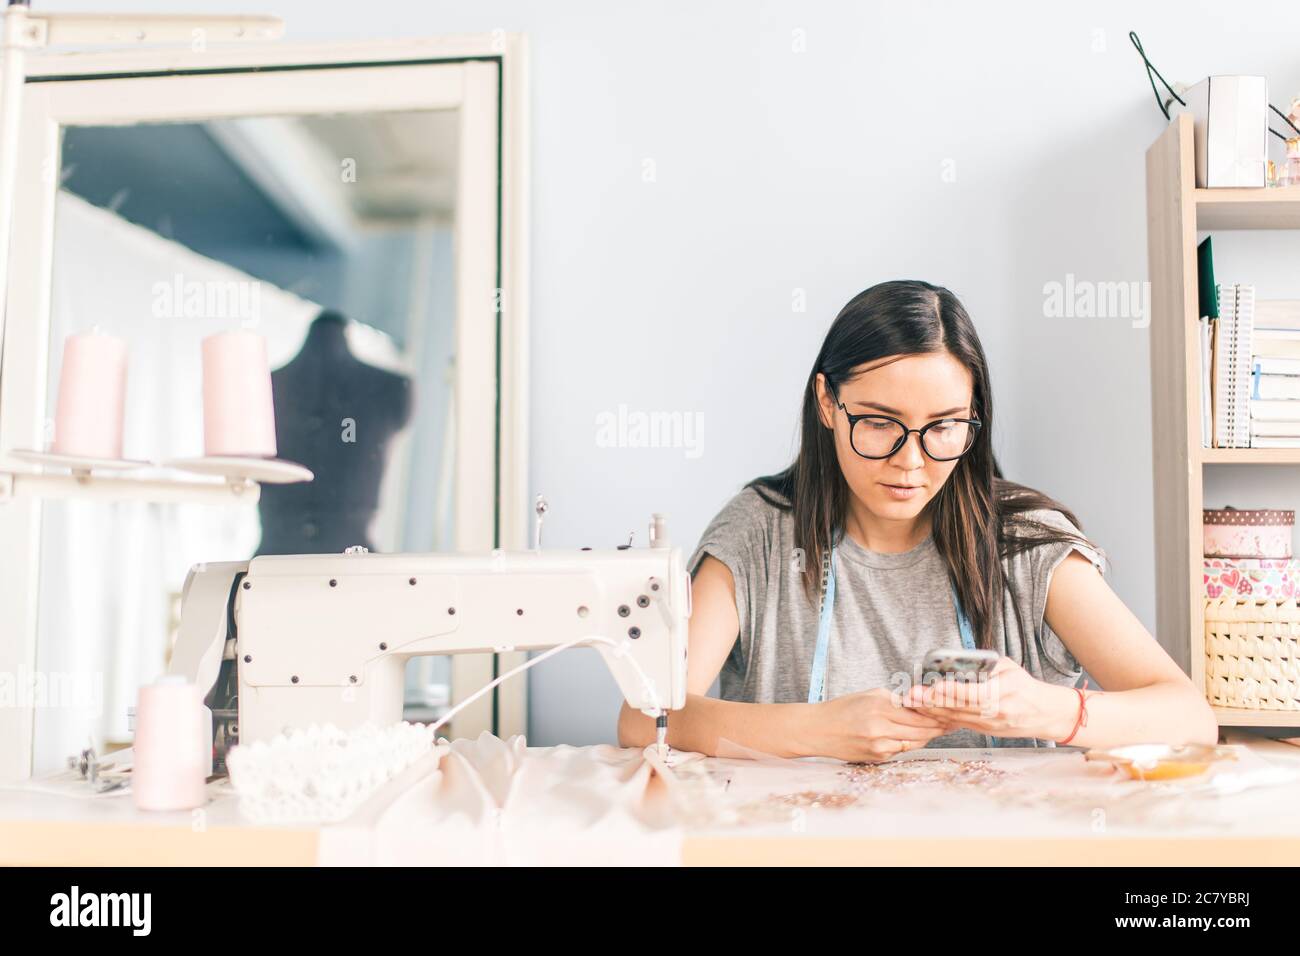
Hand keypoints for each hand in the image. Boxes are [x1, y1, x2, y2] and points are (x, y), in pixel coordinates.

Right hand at [808, 688, 952, 762]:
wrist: (818, 730)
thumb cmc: (842, 709)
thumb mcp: (869, 695)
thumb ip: (895, 700)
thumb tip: (920, 703)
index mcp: (879, 707)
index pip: (918, 714)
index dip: (936, 715)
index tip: (949, 713)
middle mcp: (880, 728)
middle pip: (921, 731)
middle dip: (938, 727)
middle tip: (952, 723)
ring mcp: (879, 745)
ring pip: (914, 743)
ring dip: (927, 737)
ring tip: (939, 730)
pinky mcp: (876, 757)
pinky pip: (901, 751)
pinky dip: (910, 744)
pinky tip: (916, 738)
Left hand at [899, 656, 1077, 740]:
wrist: (1044, 714)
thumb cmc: (1025, 687)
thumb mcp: (1009, 669)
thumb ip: (985, 665)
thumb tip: (958, 660)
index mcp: (1004, 693)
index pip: (974, 693)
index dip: (953, 691)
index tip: (934, 685)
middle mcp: (996, 712)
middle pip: (959, 707)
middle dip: (933, 701)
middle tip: (911, 694)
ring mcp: (988, 724)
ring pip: (955, 718)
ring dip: (931, 710)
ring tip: (911, 702)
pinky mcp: (982, 730)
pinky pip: (958, 724)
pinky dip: (939, 717)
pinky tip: (923, 711)